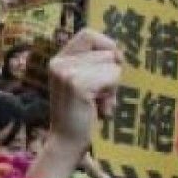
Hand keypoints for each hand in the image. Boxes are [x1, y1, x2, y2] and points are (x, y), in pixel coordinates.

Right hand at [47, 29, 123, 150]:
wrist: (67, 143)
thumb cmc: (81, 115)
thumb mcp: (85, 83)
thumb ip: (94, 65)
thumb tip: (119, 53)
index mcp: (58, 60)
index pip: (88, 34)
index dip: (106, 45)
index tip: (113, 65)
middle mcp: (58, 62)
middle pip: (105, 49)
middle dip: (112, 71)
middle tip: (102, 95)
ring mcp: (65, 72)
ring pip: (111, 63)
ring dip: (113, 85)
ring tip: (99, 104)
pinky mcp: (76, 83)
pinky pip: (112, 76)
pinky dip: (112, 93)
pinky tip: (101, 108)